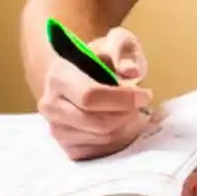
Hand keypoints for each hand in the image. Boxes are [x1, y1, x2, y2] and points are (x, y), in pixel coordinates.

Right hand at [37, 26, 153, 160]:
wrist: (84, 76)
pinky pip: (100, 152)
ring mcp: (56, 129)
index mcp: (58, 75)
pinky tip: (121, 123)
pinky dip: (118, 140)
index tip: (145, 94)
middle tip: (141, 104)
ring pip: (102, 138)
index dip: (122, 99)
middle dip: (127, 114)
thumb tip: (130, 71)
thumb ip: (123, 50)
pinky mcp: (67, 148)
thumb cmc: (103, 58)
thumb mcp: (117, 43)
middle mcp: (50, 105)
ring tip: (131, 111)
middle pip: (98, 123)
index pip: (90, 96)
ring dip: (125, 126)